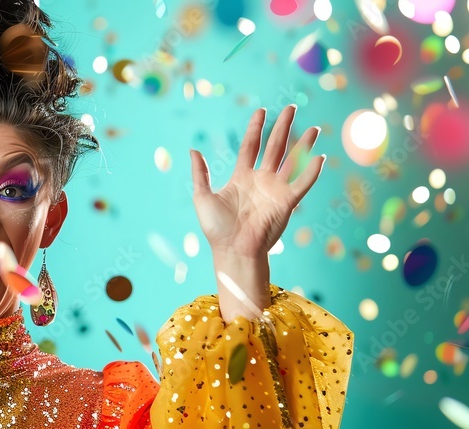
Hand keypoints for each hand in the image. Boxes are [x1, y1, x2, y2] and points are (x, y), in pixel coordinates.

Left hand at [190, 105, 325, 258]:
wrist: (232, 250)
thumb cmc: (217, 229)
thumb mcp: (202, 196)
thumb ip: (200, 173)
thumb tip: (193, 150)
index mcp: (242, 177)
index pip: (251, 146)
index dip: (256, 128)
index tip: (261, 111)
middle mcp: (261, 180)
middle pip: (275, 147)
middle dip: (283, 127)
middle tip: (291, 107)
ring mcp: (275, 190)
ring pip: (292, 162)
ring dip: (304, 145)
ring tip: (315, 128)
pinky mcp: (286, 202)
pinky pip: (301, 184)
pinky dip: (310, 172)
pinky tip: (319, 157)